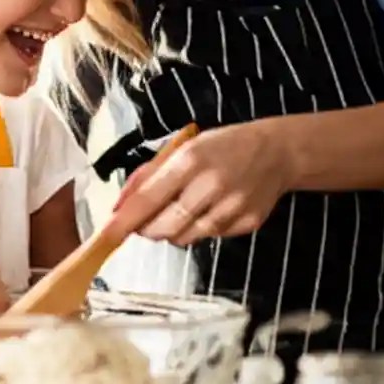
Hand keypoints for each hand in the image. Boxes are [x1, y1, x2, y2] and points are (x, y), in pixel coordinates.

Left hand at [107, 121, 295, 245]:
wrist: (277, 151)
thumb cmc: (224, 146)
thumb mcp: (184, 148)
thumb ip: (150, 175)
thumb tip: (120, 204)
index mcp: (190, 161)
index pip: (148, 200)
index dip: (125, 221)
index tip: (106, 235)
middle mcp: (211, 186)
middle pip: (164, 227)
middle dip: (147, 229)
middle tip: (145, 221)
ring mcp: (231, 207)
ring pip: (185, 238)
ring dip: (173, 231)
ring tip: (182, 209)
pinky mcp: (247, 223)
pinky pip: (210, 237)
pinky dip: (200, 229)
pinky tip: (210, 210)